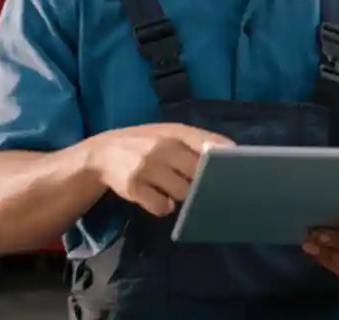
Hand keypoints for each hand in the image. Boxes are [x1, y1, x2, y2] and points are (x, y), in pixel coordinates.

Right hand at [86, 123, 232, 216]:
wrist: (101, 153)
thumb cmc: (145, 142)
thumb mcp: (168, 133)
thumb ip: (196, 141)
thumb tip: (231, 153)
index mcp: (175, 131)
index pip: (209, 143)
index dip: (226, 157)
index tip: (237, 170)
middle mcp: (162, 146)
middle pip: (199, 174)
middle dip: (202, 183)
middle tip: (197, 184)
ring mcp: (147, 167)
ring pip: (183, 193)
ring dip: (181, 195)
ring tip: (170, 187)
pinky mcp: (133, 187)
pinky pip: (162, 207)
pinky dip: (163, 206)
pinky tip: (158, 197)